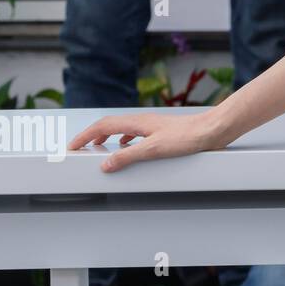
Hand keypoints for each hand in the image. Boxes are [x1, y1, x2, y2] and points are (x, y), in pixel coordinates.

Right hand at [69, 112, 226, 173]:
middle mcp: (143, 121)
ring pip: (123, 129)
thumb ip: (128, 156)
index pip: (103, 126)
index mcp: (137, 123)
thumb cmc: (187, 137)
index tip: (71, 146)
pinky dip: (125, 141)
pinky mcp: (162, 132)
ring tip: (100, 149)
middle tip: (80, 148)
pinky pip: (136, 134)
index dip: (84, 136)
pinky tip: (129, 149)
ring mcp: (153, 126)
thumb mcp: (154, 150)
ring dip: (107, 138)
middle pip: (110, 125)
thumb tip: (105, 164)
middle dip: (92, 136)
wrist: (213, 130)